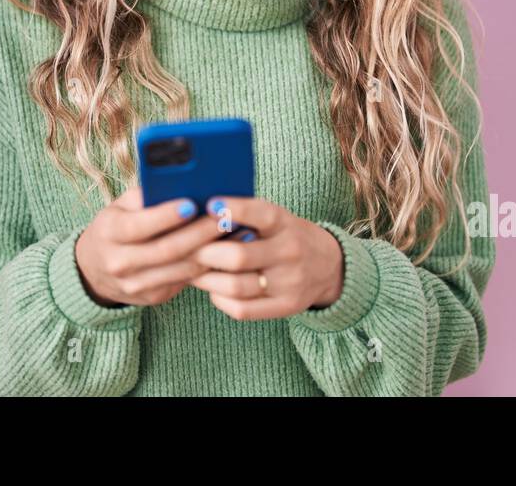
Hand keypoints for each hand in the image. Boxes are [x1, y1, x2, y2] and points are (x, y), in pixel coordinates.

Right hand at [75, 186, 226, 307]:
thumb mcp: (120, 206)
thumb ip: (146, 196)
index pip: (139, 226)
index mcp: (109, 233)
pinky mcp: (153, 297)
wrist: (94, 269)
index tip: (192, 203)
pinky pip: (186, 280)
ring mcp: (136, 284)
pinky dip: (208, 265)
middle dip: (200, 233)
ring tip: (233, 232)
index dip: (167, 216)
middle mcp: (119, 262)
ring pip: (181, 268)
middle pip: (167, 249)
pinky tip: (226, 250)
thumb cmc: (116, 226)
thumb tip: (182, 182)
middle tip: (225, 217)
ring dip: (211, 251)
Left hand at [188, 195, 344, 320]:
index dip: (234, 210)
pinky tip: (214, 290)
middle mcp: (289, 252)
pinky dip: (220, 300)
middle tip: (185, 250)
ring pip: (236, 287)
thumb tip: (200, 212)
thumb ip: (246, 215)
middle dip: (204, 253)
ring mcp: (289, 283)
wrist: (329, 266)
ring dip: (206, 280)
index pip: (260, 213)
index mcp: (285, 223)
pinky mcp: (286, 306)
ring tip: (193, 272)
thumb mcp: (276, 217)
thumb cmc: (287, 235)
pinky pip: (243, 309)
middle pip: (238, 257)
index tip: (209, 205)